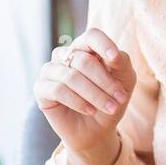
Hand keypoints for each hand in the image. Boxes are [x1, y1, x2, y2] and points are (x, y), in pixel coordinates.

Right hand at [33, 28, 136, 164]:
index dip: (103, 44)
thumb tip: (113, 54)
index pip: (92, 36)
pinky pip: (58, 90)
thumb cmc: (111, 99)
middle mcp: (65, 55)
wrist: (97, 128)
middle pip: (84, 60)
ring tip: (110, 107)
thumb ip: (122, 63)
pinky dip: (78, 101)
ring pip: (71, 76)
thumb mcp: (125, 80)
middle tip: (119, 99)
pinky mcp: (40, 88)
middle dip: (105, 82)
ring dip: (95, 94)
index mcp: (86, 48)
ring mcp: (50, 70)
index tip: (115, 58)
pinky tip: (90, 110)